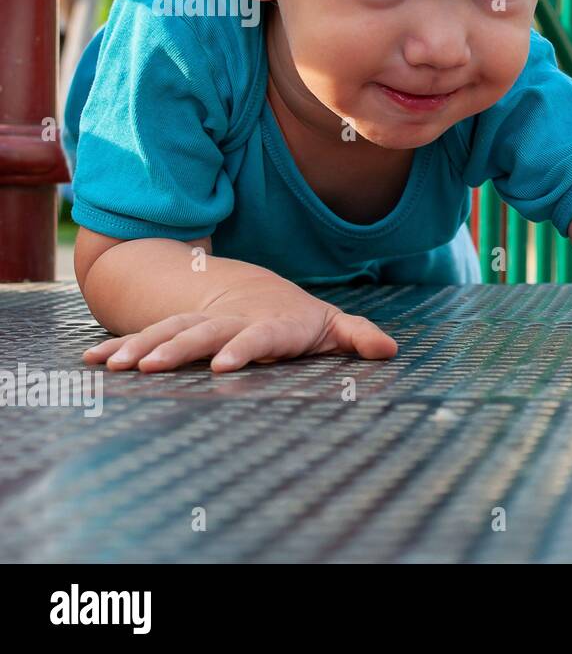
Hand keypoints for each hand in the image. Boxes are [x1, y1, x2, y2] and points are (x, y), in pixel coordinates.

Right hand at [82, 273, 396, 372]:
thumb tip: (390, 349)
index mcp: (270, 325)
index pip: (256, 336)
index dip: (242, 348)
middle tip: (149, 368)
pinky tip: (93, 361)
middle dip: (177, 350)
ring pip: (169, 333)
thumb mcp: (330, 327)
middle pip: (203, 334)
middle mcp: (231, 322)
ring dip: (141, 348)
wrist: (255, 292)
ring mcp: (201, 325)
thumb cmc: (297, 320)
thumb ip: (358, 337)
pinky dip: (120, 346)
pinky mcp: (177, 332)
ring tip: (114, 365)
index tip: (223, 365)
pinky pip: (145, 337)